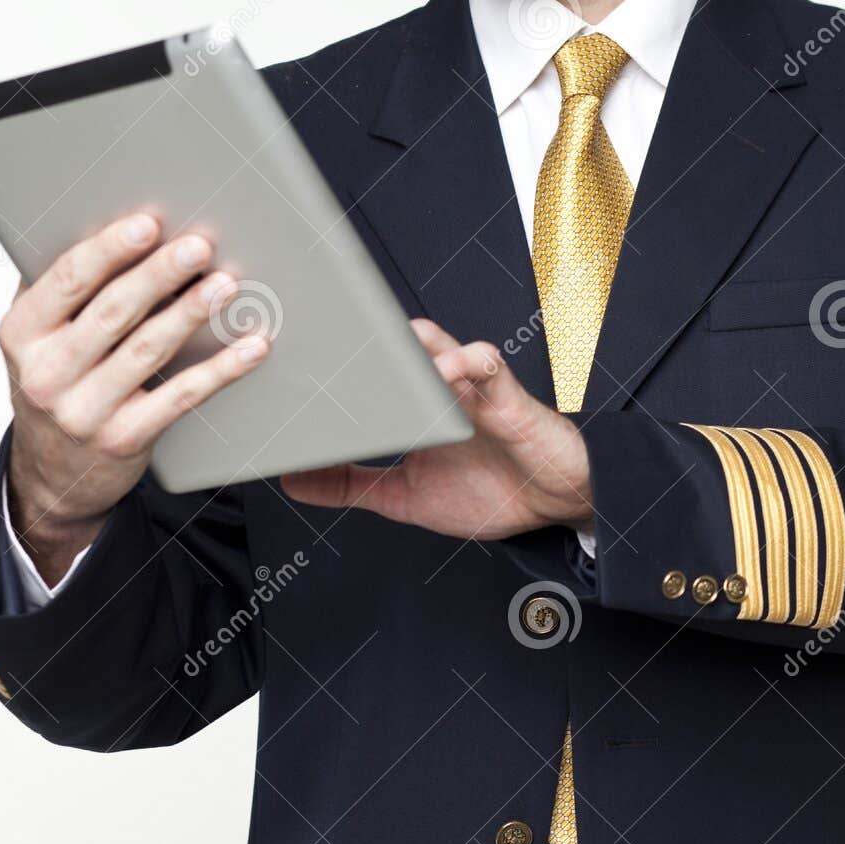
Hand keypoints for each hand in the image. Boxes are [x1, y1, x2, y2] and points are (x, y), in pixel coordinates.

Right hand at [0, 210, 269, 582]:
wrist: (51, 473)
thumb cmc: (55, 381)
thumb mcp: (38, 336)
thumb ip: (63, 286)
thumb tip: (116, 222)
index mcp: (21, 333)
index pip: (67, 280)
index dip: (110, 249)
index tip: (147, 224)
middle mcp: (46, 373)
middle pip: (113, 312)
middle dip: (160, 275)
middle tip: (199, 247)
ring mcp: (83, 411)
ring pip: (147, 351)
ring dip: (191, 314)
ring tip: (225, 285)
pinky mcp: (123, 439)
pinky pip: (179, 397)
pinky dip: (220, 370)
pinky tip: (249, 347)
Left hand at [281, 318, 591, 539]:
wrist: (553, 504)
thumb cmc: (490, 491)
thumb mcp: (405, 497)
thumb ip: (351, 486)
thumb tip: (294, 480)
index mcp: (408, 408)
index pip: (363, 373)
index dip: (329, 364)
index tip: (290, 368)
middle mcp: (435, 390)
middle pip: (393, 349)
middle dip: (362, 339)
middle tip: (323, 340)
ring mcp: (469, 388)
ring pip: (435, 346)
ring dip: (409, 346)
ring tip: (384, 347)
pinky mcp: (505, 396)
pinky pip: (485, 365)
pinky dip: (465, 363)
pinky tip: (448, 369)